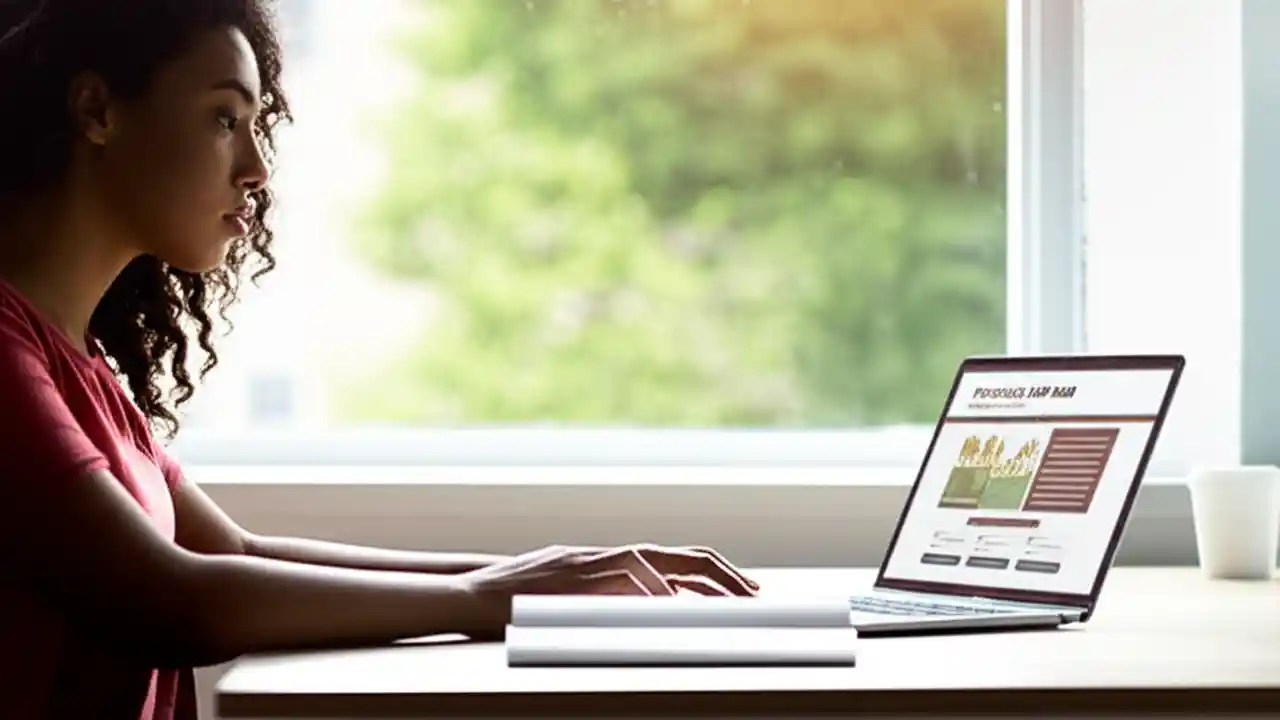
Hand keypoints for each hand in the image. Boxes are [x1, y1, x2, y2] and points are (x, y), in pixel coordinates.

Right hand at [457, 542, 759, 639]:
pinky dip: (648, 583)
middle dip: (722, 574)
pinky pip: (621, 569)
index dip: (715, 577)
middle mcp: (611, 557)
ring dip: (696, 577)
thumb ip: (616, 606)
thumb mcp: (581, 607)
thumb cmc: (525, 605)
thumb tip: (658, 620)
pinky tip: (669, 600)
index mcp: (618, 568)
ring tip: (728, 597)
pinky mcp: (576, 567)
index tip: (746, 594)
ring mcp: (594, 559)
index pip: (677, 565)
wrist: (476, 593)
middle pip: (679, 556)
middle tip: (755, 596)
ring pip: (658, 557)